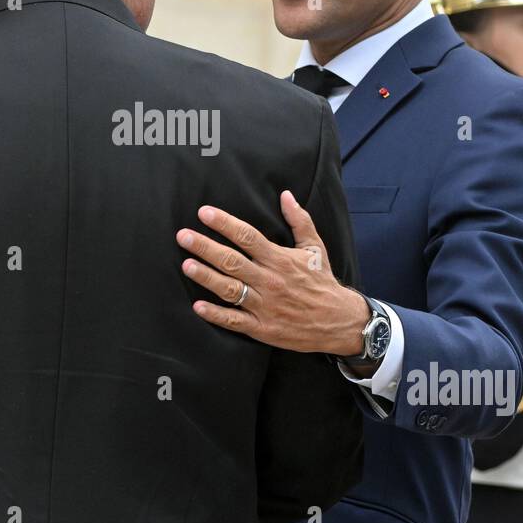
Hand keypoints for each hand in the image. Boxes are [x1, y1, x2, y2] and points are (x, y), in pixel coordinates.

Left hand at [175, 190, 369, 356]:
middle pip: (231, 260)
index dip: (224, 224)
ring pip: (229, 289)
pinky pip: (234, 321)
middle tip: (183, 236)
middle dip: (205, 247)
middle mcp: (269, 280)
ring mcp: (264, 305)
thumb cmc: (321, 281)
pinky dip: (216, 314)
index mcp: (279, 259)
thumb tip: (286, 195)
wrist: (339, 321)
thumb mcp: (314, 248)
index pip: (247, 237)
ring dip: (206, 277)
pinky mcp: (262, 328)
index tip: (204, 213)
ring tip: (186, 265)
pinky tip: (198, 306)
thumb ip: (299, 220)